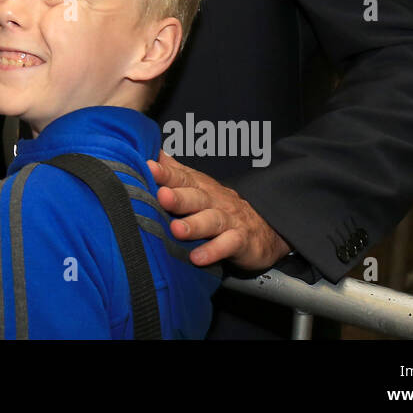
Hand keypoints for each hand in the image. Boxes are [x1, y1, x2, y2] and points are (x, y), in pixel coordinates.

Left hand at [147, 151, 290, 270]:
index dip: (166, 173)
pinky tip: (197, 258)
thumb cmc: (221, 206)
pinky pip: (228, 245)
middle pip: (195, 196)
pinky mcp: (241, 241)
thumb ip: (177, 172)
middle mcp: (213, 200)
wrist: (264, 228)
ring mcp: (228, 220)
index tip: (148, 167)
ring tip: (176, 230)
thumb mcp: (199, 186)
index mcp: (200, 187)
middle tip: (162, 196)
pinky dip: (213, 251)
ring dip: (193, 225)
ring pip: (211, 220)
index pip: (181, 177)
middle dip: (178, 196)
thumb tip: (154, 155)